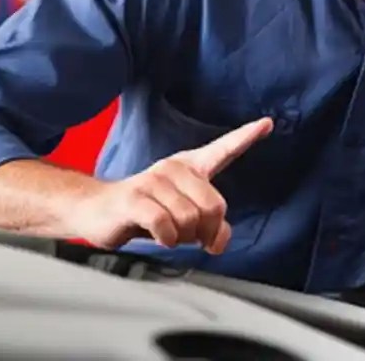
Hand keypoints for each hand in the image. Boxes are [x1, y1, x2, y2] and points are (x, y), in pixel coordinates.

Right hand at [70, 117, 272, 252]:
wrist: (98, 212)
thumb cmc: (145, 215)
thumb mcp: (185, 222)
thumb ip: (211, 228)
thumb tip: (219, 241)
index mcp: (189, 168)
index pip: (223, 150)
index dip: (246, 137)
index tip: (267, 123)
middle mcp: (174, 168)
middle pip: (214, 206)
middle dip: (205, 231)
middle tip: (188, 236)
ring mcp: (154, 180)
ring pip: (190, 218)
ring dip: (181, 237)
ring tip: (166, 232)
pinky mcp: (135, 197)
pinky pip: (166, 224)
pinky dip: (166, 238)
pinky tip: (159, 236)